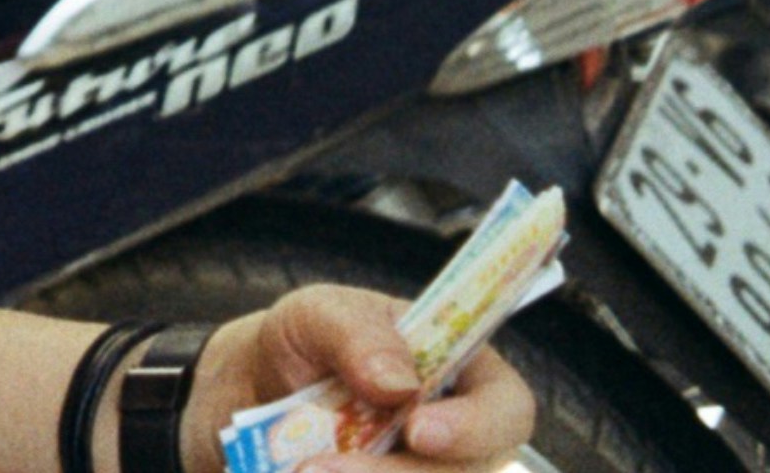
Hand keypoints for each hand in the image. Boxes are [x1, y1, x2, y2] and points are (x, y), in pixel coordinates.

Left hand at [185, 285, 536, 472]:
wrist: (261, 390)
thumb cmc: (309, 341)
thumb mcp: (319, 313)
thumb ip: (356, 333)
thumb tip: (398, 383)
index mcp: (469, 376)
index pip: (507, 410)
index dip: (475, 427)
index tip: (418, 429)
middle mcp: (464, 442)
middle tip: (318, 469)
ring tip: (298, 471)